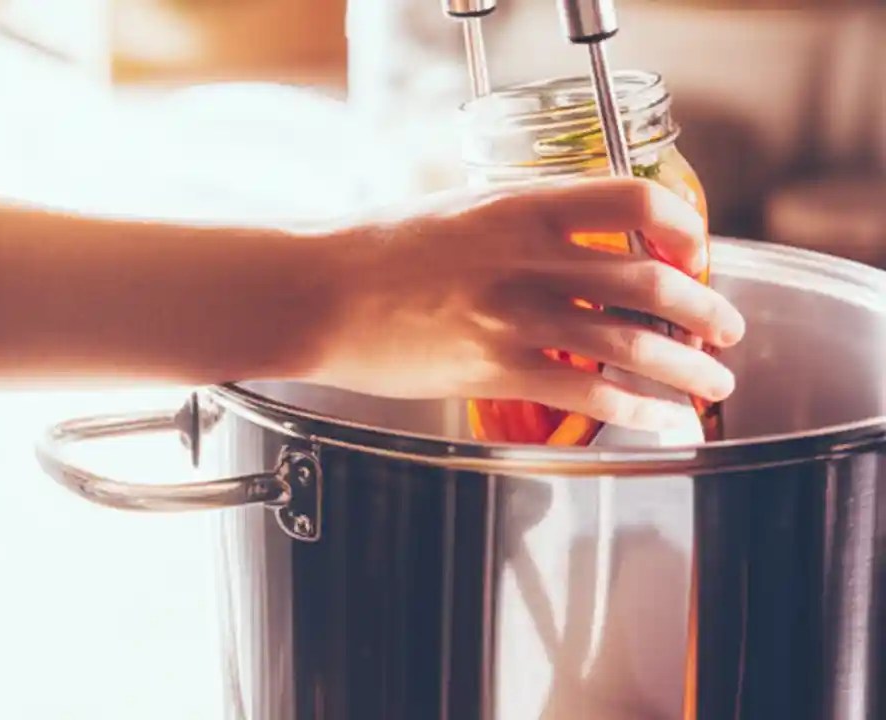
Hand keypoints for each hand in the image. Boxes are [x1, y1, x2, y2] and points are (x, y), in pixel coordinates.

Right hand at [309, 178, 745, 431]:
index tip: (696, 252)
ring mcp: (514, 315)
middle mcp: (528, 257)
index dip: (684, 230)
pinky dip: (641, 410)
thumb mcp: (458, 211)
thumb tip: (571, 248)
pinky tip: (662, 420)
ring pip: (633, 344)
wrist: (316, 292)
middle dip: (707, 312)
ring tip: (710, 382)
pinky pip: (591, 394)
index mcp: (521, 206)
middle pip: (652, 283)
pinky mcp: (496, 367)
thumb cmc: (372, 250)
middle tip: (725, 329)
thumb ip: (519, 225)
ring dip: (687, 368)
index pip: (635, 203)